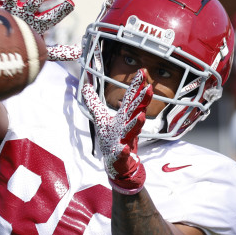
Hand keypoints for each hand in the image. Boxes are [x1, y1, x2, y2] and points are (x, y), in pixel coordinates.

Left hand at [81, 69, 152, 193]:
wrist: (117, 163)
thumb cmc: (112, 138)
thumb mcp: (101, 118)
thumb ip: (94, 102)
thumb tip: (85, 86)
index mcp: (123, 117)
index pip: (131, 98)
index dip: (136, 85)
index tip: (143, 71)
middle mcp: (127, 126)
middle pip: (136, 111)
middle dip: (143, 100)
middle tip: (150, 88)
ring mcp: (125, 140)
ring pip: (133, 130)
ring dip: (137, 123)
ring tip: (141, 116)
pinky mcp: (120, 154)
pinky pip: (122, 152)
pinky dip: (123, 151)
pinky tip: (124, 148)